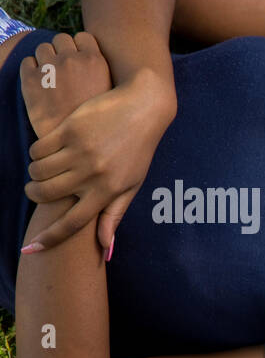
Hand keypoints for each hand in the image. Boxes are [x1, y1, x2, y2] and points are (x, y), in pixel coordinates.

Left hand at [19, 33, 110, 137]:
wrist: (78, 148)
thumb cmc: (99, 126)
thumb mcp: (112, 96)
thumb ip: (104, 74)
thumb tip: (93, 61)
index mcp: (96, 61)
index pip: (84, 37)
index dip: (82, 48)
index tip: (82, 62)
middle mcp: (72, 59)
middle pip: (62, 39)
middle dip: (62, 51)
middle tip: (66, 72)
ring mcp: (50, 68)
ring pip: (43, 48)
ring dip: (45, 59)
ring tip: (52, 79)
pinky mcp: (30, 79)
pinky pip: (27, 62)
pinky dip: (32, 70)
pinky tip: (41, 86)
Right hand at [20, 32, 174, 254]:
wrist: (142, 108)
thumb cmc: (138, 151)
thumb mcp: (132, 185)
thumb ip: (114, 214)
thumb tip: (105, 247)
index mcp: (109, 192)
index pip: (74, 224)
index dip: (50, 239)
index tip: (30, 249)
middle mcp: (93, 175)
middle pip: (46, 195)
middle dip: (35, 194)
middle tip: (37, 189)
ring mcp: (80, 152)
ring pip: (38, 171)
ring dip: (35, 172)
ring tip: (45, 168)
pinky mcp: (69, 130)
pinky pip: (39, 148)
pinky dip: (38, 152)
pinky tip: (48, 149)